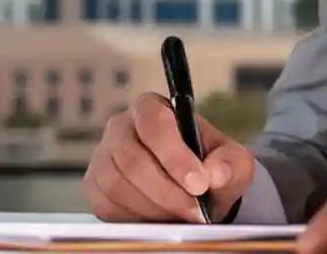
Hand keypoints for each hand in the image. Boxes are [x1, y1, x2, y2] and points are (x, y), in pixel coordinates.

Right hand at [84, 91, 255, 222]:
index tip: (199, 184)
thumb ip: (230, 162)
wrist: (191, 190)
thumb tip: (215, 174)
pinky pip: (106, 204)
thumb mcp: (232, 161)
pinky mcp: (94, 185)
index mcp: (151, 107)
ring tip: (180, 216)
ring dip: (153, 207)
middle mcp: (120, 126)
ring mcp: (102, 156)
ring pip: (117, 184)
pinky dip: (135, 217)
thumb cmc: (208, 167)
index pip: (153, 122)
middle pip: (131, 158)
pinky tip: (159, 218)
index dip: (175, 155)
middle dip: (167, 191)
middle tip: (195, 211)